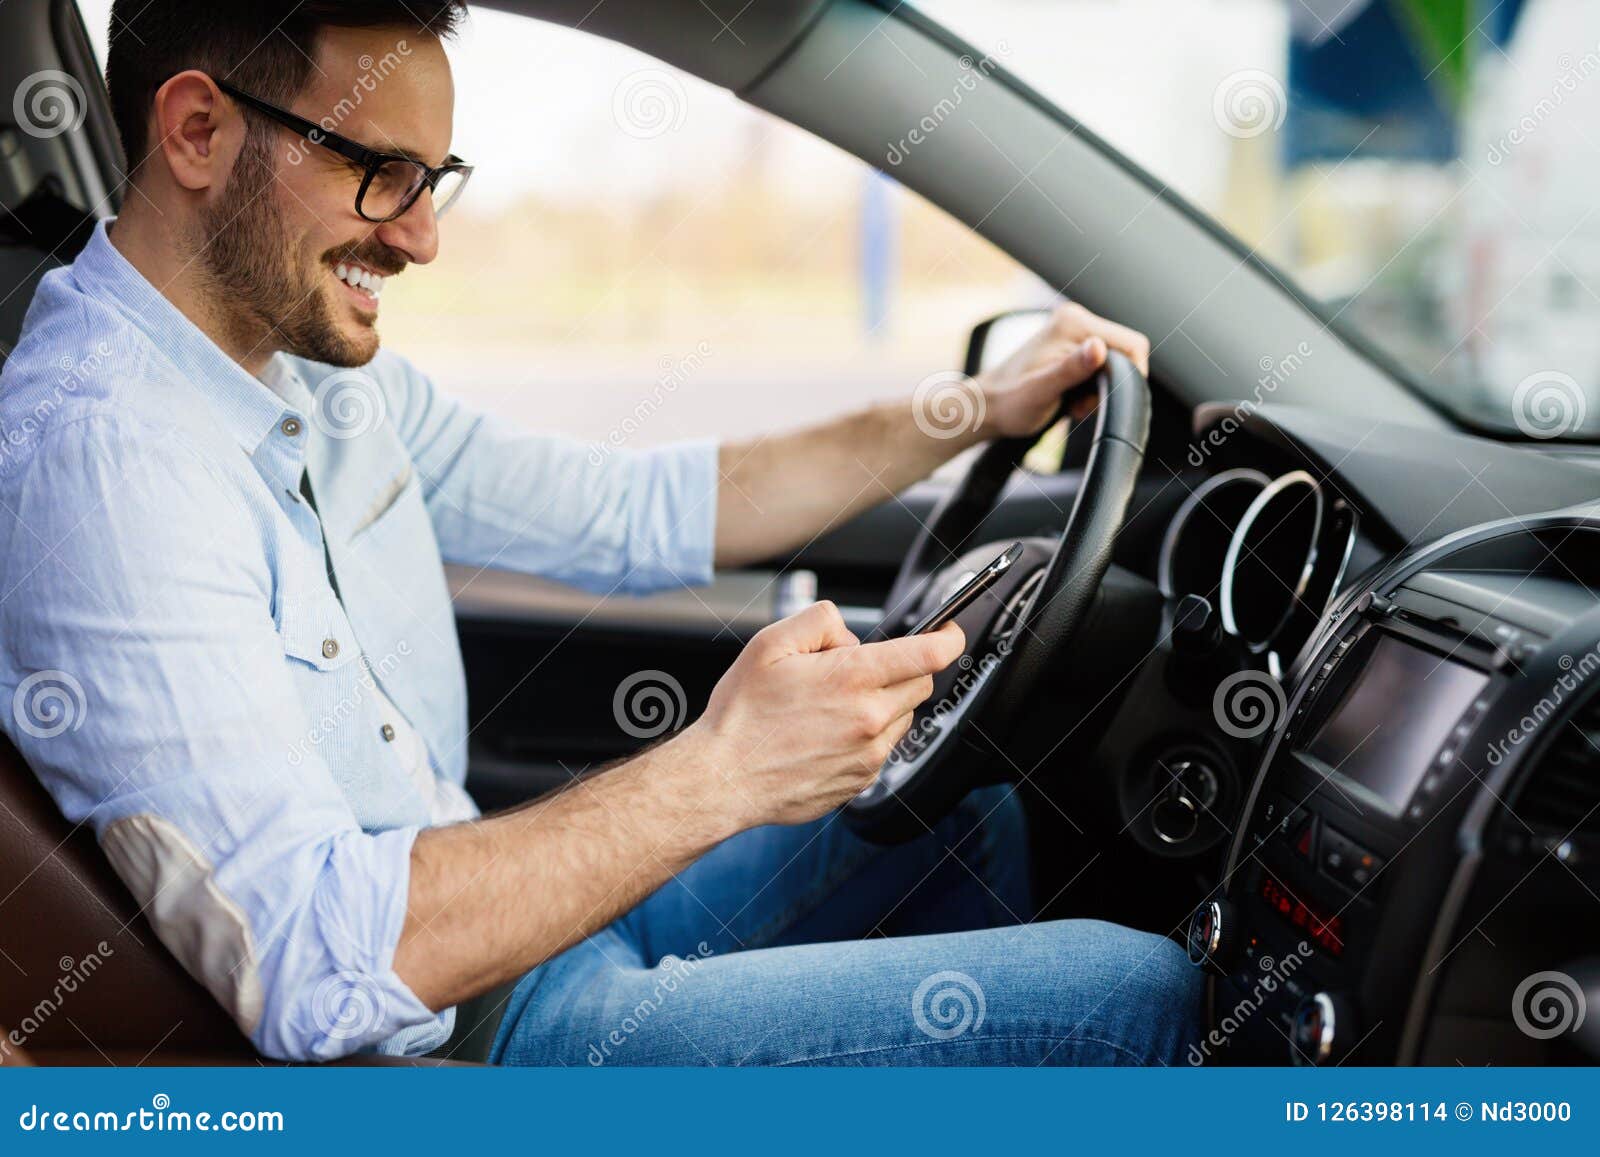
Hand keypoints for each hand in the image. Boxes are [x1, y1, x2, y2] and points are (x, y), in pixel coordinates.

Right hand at [685, 601, 964, 827]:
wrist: (724, 778)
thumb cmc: (741, 713)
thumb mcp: (770, 643)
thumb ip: (820, 621)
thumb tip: (849, 633)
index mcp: (852, 679)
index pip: (928, 654)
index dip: (948, 637)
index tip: (950, 631)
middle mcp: (869, 719)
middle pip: (920, 684)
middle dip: (902, 669)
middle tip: (856, 669)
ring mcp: (868, 754)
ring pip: (903, 716)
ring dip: (883, 703)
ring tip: (832, 705)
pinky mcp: (861, 780)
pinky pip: (883, 748)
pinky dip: (868, 734)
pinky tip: (827, 733)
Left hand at [979, 303, 1151, 438]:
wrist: (989, 406)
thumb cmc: (1009, 401)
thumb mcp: (1041, 390)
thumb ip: (1072, 369)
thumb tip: (1100, 348)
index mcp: (1073, 323)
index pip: (1131, 344)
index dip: (1130, 375)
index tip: (1105, 399)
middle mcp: (1076, 320)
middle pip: (1125, 353)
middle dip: (1112, 384)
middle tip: (1082, 404)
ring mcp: (1076, 332)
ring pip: (1116, 362)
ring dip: (1102, 388)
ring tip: (1074, 402)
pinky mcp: (1075, 346)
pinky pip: (1103, 365)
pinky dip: (1094, 386)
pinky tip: (1073, 397)